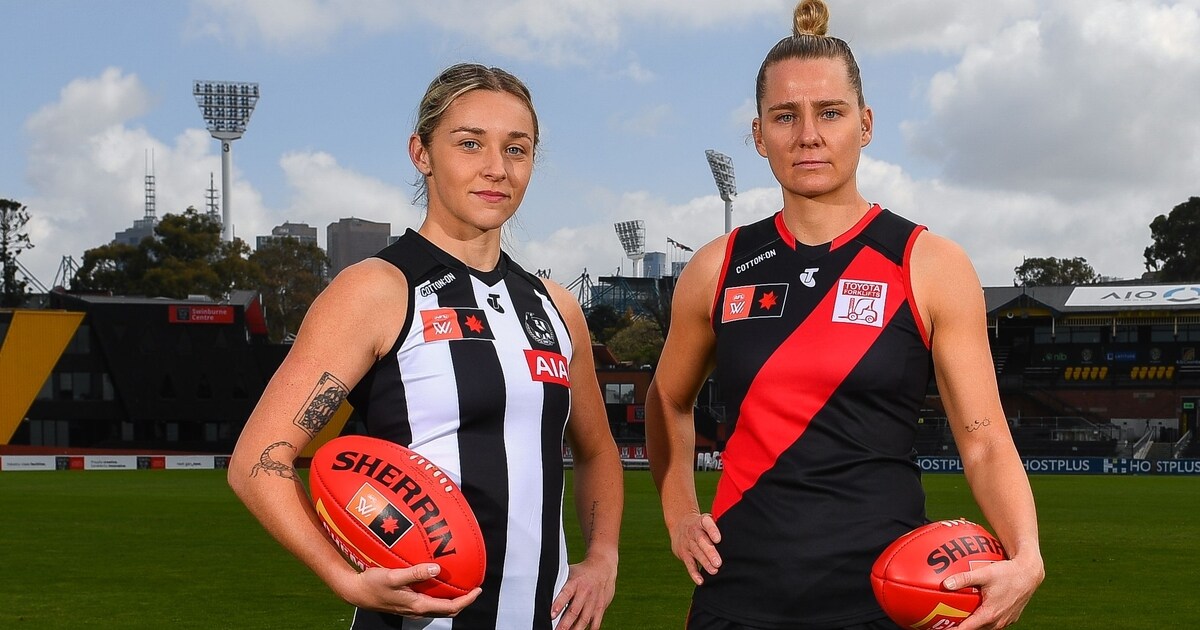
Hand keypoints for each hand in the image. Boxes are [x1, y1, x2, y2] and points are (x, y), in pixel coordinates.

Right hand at [341, 563, 480, 617]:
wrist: (356, 592)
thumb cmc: (373, 583)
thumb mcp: (394, 576)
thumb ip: (416, 573)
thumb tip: (437, 569)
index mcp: (418, 605)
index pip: (450, 607)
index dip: (467, 600)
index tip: (478, 590)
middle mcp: (417, 610)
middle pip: (447, 610)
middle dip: (463, 601)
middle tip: (473, 587)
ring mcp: (411, 608)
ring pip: (438, 607)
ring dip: (451, 599)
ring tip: (459, 584)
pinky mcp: (406, 603)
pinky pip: (429, 602)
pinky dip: (439, 596)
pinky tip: (438, 582)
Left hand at [551, 554, 617, 628]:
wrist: (603, 566)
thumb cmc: (582, 572)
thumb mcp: (570, 572)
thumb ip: (560, 583)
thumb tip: (544, 591)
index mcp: (575, 582)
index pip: (566, 594)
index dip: (558, 605)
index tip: (552, 615)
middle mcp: (585, 592)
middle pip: (574, 611)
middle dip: (565, 624)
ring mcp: (594, 601)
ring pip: (584, 619)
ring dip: (576, 629)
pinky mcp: (601, 607)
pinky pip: (596, 621)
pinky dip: (590, 629)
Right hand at [668, 512, 721, 584]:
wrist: (679, 525)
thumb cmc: (703, 526)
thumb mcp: (709, 519)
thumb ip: (720, 525)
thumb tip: (739, 534)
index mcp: (702, 521)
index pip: (706, 523)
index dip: (712, 530)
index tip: (718, 539)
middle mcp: (694, 531)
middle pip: (701, 541)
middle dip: (710, 552)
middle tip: (718, 562)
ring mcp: (688, 543)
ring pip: (696, 553)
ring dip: (705, 563)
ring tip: (714, 571)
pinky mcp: (683, 554)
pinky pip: (689, 564)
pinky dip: (694, 573)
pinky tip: (701, 581)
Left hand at [942, 554, 1043, 628]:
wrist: (1029, 574)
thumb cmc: (1007, 573)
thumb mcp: (984, 573)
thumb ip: (964, 578)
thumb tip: (945, 584)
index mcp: (990, 614)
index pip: (967, 628)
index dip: (954, 629)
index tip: (942, 628)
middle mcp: (998, 621)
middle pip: (975, 628)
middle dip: (961, 626)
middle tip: (946, 622)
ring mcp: (1005, 620)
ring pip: (985, 626)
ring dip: (973, 623)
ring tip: (958, 618)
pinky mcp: (1010, 617)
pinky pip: (993, 621)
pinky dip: (983, 618)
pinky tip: (976, 609)